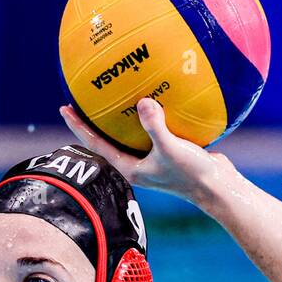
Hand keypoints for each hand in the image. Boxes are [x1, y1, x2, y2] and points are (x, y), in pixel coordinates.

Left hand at [59, 98, 233, 206]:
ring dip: (118, 117)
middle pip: (106, 139)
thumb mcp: (172, 149)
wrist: (218, 187)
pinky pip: (149, 129)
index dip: (79, 126)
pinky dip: (147, 114)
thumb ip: (155, 127)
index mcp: (128, 167)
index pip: (95, 144)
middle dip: (92, 121)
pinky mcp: (165, 151)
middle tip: (80, 98)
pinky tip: (150, 96)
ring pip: (127, 134)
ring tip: (111, 95)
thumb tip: (143, 101)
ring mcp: (150, 158)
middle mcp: (135, 164)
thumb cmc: (192, 174)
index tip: (64, 108)